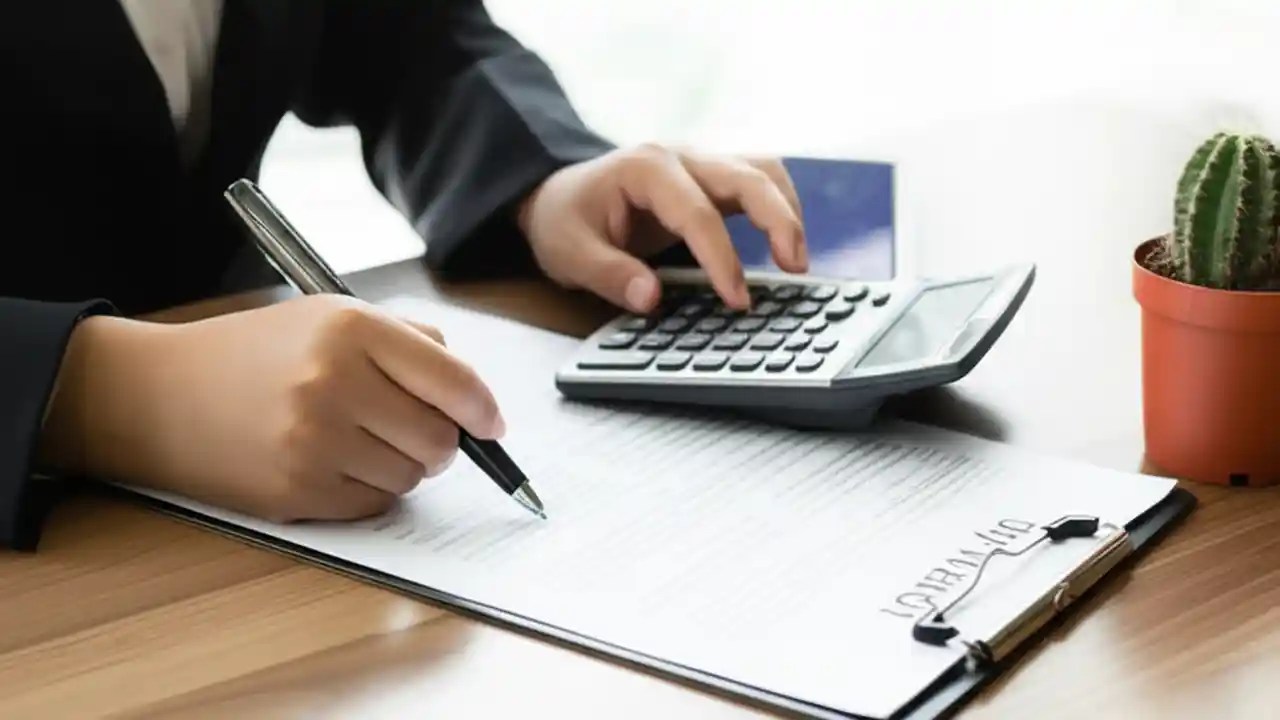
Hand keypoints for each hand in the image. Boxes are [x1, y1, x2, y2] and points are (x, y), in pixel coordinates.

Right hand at [39, 295, 502, 522]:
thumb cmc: (258, 352)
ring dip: (403, 464)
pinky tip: (334, 462)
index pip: (454, 380)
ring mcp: (314, 441)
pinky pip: (375, 503)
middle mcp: (335, 383)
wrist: (163, 395)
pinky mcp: (298, 490)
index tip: (492, 424)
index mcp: (352, 329)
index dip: (484, 409)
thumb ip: (407, 342)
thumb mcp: (330, 315)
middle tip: (415, 430)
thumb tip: (473, 395)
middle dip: (442, 441)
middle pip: (441, 439)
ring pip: (412, 476)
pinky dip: (370, 489)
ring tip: (360, 439)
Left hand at [517, 144, 807, 312]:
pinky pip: (760, 181)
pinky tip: (785, 243)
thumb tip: (650, 299)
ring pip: (764, 170)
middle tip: (794, 269)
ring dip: (788, 210)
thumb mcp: (569, 253)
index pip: (698, 213)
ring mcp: (701, 162)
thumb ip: (608, 275)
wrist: (559, 195)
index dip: (722, 258)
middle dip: (779, 220)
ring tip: (796, 261)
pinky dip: (780, 207)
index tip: (737, 300)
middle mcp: (682, 156)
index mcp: (646, 168)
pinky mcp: (712, 178)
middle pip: (749, 176)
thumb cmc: (565, 221)